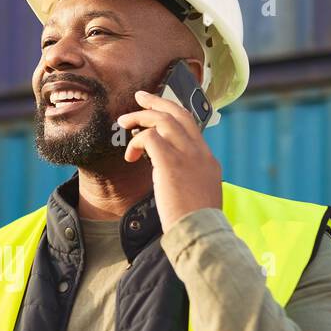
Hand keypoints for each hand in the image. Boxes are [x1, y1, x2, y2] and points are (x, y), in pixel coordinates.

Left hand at [117, 89, 222, 225]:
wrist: (200, 233)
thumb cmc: (196, 223)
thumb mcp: (200, 196)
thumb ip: (190, 180)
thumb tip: (174, 178)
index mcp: (207, 160)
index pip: (190, 125)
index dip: (172, 114)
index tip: (158, 111)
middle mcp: (200, 152)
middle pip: (178, 113)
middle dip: (157, 102)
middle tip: (139, 98)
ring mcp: (187, 155)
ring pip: (162, 120)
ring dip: (139, 118)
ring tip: (123, 122)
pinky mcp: (170, 163)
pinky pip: (149, 138)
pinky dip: (136, 142)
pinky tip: (130, 156)